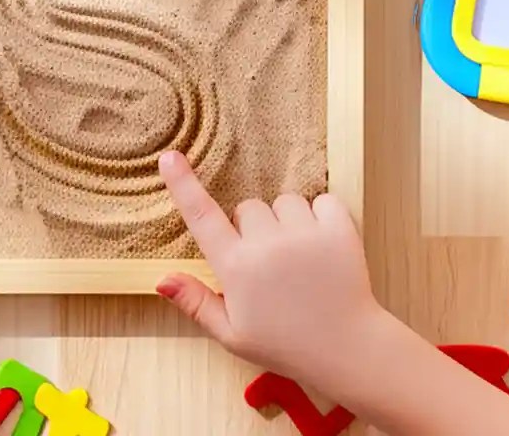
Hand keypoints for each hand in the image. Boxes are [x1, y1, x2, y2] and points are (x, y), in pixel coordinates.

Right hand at [155, 151, 385, 387]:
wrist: (346, 350)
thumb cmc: (286, 344)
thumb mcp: (232, 335)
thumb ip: (196, 303)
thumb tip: (162, 280)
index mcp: (237, 269)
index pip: (202, 217)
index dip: (183, 185)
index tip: (170, 157)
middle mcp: (267, 246)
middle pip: (248, 208)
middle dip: (253, 227)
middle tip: (270, 263)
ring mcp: (304, 235)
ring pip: (285, 201)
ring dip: (288, 220)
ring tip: (299, 257)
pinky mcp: (339, 230)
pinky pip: (322, 200)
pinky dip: (323, 215)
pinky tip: (322, 246)